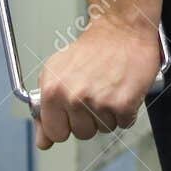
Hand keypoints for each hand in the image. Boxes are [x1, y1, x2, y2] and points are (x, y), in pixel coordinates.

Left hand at [36, 20, 161, 149]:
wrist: (122, 28)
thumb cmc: (93, 48)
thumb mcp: (57, 73)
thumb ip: (46, 109)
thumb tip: (43, 141)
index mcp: (52, 90)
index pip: (54, 133)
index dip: (66, 124)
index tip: (74, 110)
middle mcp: (72, 97)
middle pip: (82, 133)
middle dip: (90, 118)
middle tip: (95, 91)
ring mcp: (97, 102)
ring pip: (104, 129)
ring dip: (109, 113)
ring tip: (109, 87)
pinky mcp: (122, 104)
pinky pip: (124, 123)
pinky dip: (127, 110)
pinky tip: (123, 89)